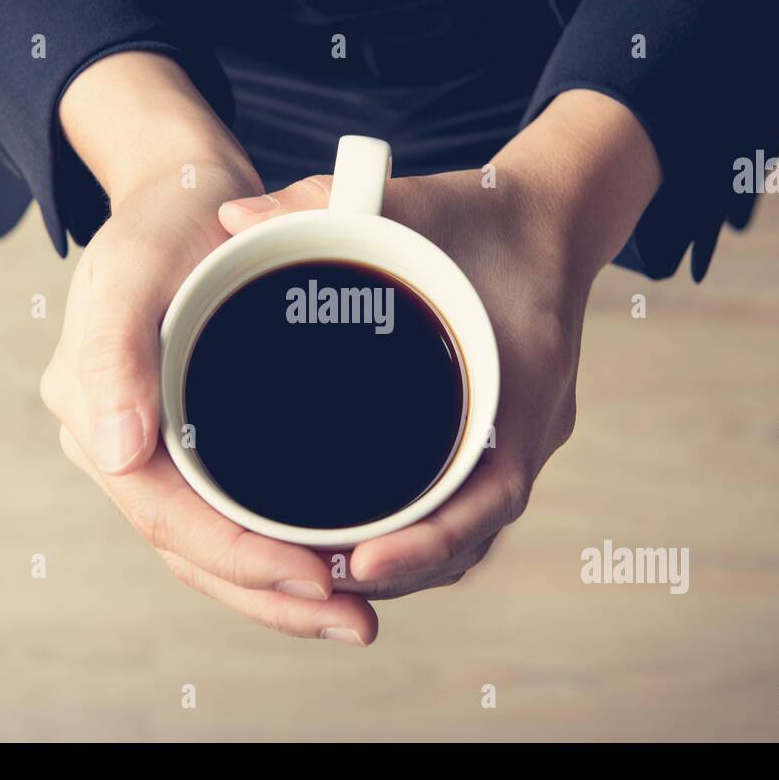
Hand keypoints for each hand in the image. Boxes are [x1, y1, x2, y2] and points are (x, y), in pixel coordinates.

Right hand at [40, 52, 379, 644]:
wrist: (185, 195)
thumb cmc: (164, 219)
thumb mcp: (132, 264)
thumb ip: (112, 350)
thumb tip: (119, 454)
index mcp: (95, 414)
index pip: (164, 515)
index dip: (238, 559)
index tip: (316, 576)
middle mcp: (119, 444)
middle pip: (191, 550)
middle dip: (271, 596)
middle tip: (356, 622)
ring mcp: (153, 449)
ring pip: (211, 548)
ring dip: (278, 593)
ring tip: (353, 617)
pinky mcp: (191, 444)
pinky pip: (227, 518)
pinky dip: (274, 551)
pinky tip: (329, 569)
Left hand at [216, 89, 661, 598]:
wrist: (550, 214)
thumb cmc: (482, 210)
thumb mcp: (408, 197)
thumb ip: (321, 201)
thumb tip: (228, 214)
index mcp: (522, 383)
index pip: (488, 495)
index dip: (427, 543)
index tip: (361, 566)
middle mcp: (528, 428)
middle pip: (470, 535)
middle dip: (398, 572)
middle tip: (313, 582)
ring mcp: (519, 439)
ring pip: (466, 531)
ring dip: (406, 564)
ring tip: (323, 574)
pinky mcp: (502, 438)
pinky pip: (463, 505)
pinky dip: (419, 534)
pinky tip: (359, 537)